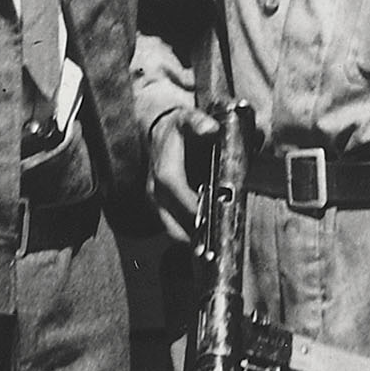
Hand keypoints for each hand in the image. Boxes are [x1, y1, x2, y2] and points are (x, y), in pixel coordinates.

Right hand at [147, 106, 213, 249]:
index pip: (179, 195)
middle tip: (214, 249)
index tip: (212, 223)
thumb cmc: (175, 129)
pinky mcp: (159, 207)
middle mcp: (156, 190)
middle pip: (173, 222)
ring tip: (211, 252)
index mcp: (165, 171)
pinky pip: (172, 228)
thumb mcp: (186, 118)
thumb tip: (210, 128)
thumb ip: (198, 122)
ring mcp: (155, 201)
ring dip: (190, 242)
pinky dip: (187, 236)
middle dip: (194, 237)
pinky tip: (203, 243)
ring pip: (171, 230)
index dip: (194, 210)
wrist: (156, 132)